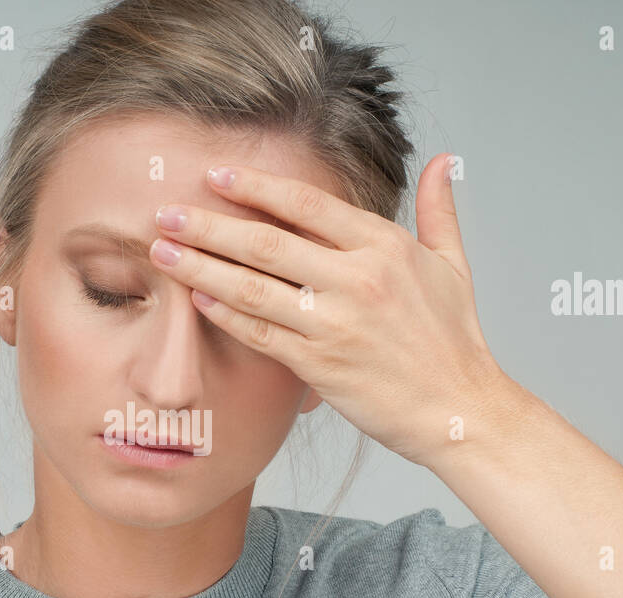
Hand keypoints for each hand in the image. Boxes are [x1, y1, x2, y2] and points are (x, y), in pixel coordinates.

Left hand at [149, 153, 517, 468]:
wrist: (459, 411)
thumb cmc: (454, 342)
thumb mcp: (453, 267)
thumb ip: (439, 210)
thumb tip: (445, 160)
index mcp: (384, 246)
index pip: (306, 204)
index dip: (255, 187)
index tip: (214, 176)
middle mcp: (357, 279)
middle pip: (266, 241)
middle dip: (208, 225)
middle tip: (165, 213)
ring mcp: (336, 323)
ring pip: (253, 286)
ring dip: (200, 267)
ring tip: (162, 252)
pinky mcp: (320, 364)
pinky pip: (260, 333)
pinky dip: (226, 314)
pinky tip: (196, 299)